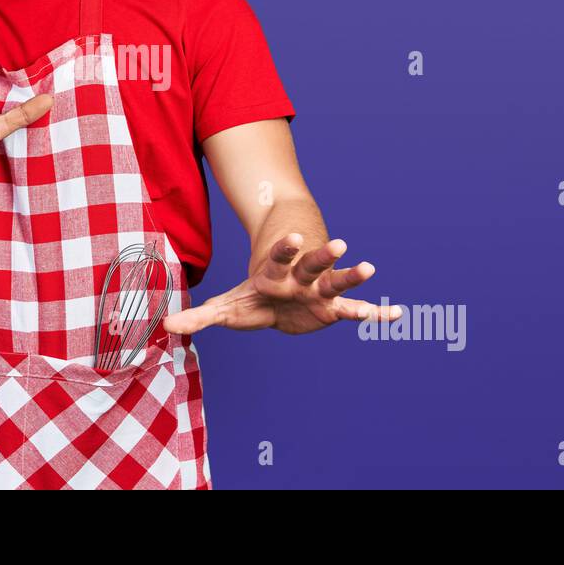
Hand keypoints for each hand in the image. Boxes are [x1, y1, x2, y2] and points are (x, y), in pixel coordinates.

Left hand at [162, 234, 401, 335]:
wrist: (280, 292)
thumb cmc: (255, 295)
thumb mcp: (227, 306)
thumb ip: (201, 316)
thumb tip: (166, 327)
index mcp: (274, 273)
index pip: (278, 257)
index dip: (285, 249)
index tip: (291, 236)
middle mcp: (300, 278)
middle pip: (311, 264)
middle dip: (322, 255)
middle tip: (338, 244)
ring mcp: (319, 291)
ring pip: (337, 281)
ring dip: (352, 276)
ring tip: (370, 268)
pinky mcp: (332, 309)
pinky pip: (355, 310)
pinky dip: (376, 312)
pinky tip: (397, 313)